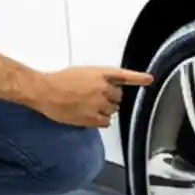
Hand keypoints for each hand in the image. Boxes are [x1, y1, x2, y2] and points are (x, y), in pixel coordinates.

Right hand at [31, 66, 153, 126]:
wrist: (45, 90)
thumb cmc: (60, 80)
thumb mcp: (83, 72)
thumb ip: (99, 79)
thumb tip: (107, 87)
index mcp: (101, 74)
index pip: (124, 76)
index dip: (139, 78)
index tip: (149, 80)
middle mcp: (102, 88)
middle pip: (118, 96)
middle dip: (110, 98)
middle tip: (94, 97)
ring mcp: (98, 103)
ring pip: (113, 110)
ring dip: (104, 109)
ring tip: (88, 105)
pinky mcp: (92, 117)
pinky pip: (106, 122)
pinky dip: (100, 120)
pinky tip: (89, 115)